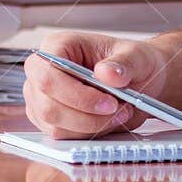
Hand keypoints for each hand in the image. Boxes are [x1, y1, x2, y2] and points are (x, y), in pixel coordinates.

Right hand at [22, 31, 167, 138]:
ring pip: (55, 125)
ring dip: (90, 126)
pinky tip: (106, 120)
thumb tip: (106, 73)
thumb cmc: (131, 61)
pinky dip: (87, 133)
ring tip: (118, 113)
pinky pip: (61, 135)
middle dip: (86, 116)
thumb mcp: (137, 56)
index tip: (109, 103)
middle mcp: (43, 71)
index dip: (75, 94)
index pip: (47, 74)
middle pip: (47, 105)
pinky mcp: (49, 119)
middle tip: (117, 111)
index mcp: (58, 46)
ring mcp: (41, 97)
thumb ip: (124, 63)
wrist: (140, 78)